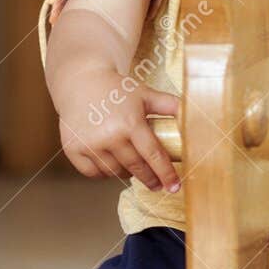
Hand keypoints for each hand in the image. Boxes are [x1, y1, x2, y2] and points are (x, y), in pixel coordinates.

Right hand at [57, 72, 180, 192]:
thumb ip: (170, 106)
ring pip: (115, 172)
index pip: (153, 155)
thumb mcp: (145, 94)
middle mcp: (110, 136)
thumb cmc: (117, 89)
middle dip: (150, 179)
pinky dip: (104, 172)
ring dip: (126, 173)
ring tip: (133, 167)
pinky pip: (94, 173)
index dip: (166, 174)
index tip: (175, 187)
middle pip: (136, 168)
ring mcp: (90, 144)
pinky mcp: (73, 149)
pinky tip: (112, 164)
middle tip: (158, 185)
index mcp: (130, 123)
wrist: (80, 81)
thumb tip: (195, 115)